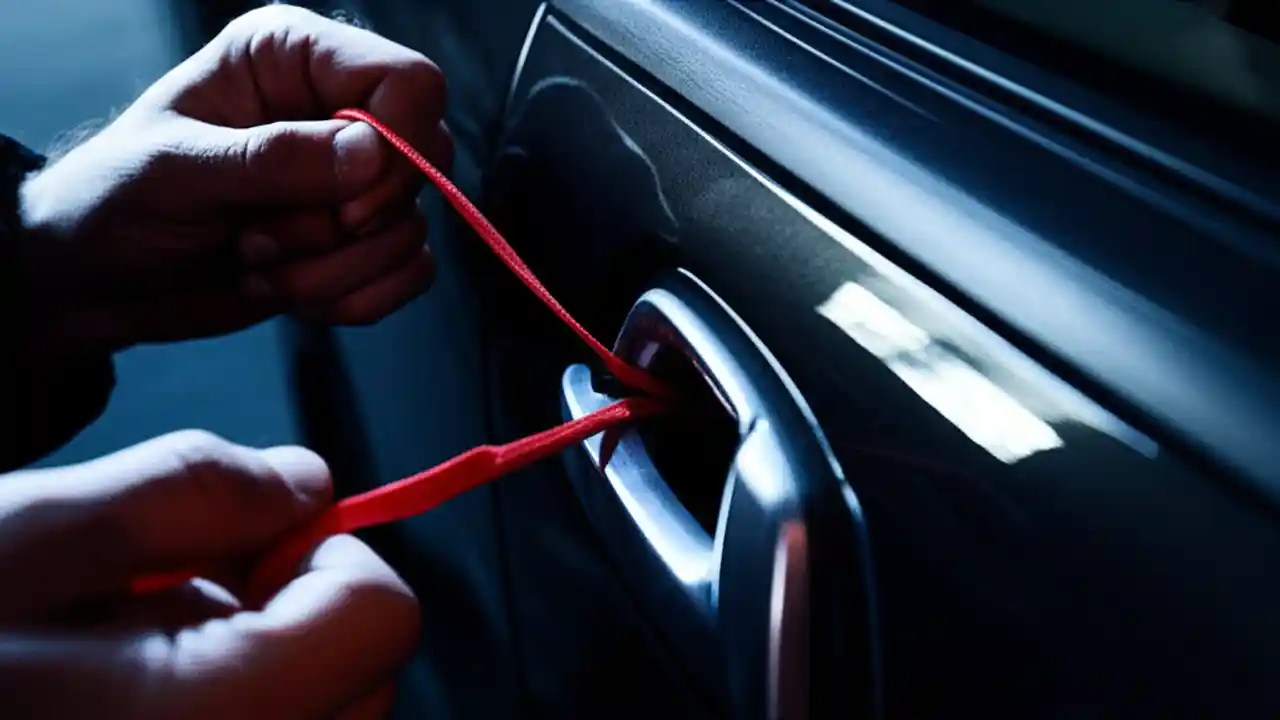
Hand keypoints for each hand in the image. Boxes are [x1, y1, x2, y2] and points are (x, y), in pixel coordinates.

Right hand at [0, 430, 418, 718]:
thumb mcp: (29, 535)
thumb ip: (192, 489)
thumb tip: (306, 482)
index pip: (380, 615)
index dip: (326, 552)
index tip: (244, 536)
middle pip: (365, 676)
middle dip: (294, 608)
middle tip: (168, 589)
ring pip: (321, 717)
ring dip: (257, 661)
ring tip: (122, 649)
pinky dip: (230, 708)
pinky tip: (121, 696)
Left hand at [16, 4, 451, 353]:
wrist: (101, 279)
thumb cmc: (117, 200)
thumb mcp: (178, 172)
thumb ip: (273, 159)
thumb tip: (372, 155)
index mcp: (295, 59)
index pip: (408, 83)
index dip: (397, 149)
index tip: (345, 210)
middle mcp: (338, 110)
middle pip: (426, 159)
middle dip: (349, 226)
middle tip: (264, 240)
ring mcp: (356, 179)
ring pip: (412, 230)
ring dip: (333, 271)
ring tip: (256, 265)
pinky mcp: (362, 241)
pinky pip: (410, 274)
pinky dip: (354, 299)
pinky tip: (290, 293)